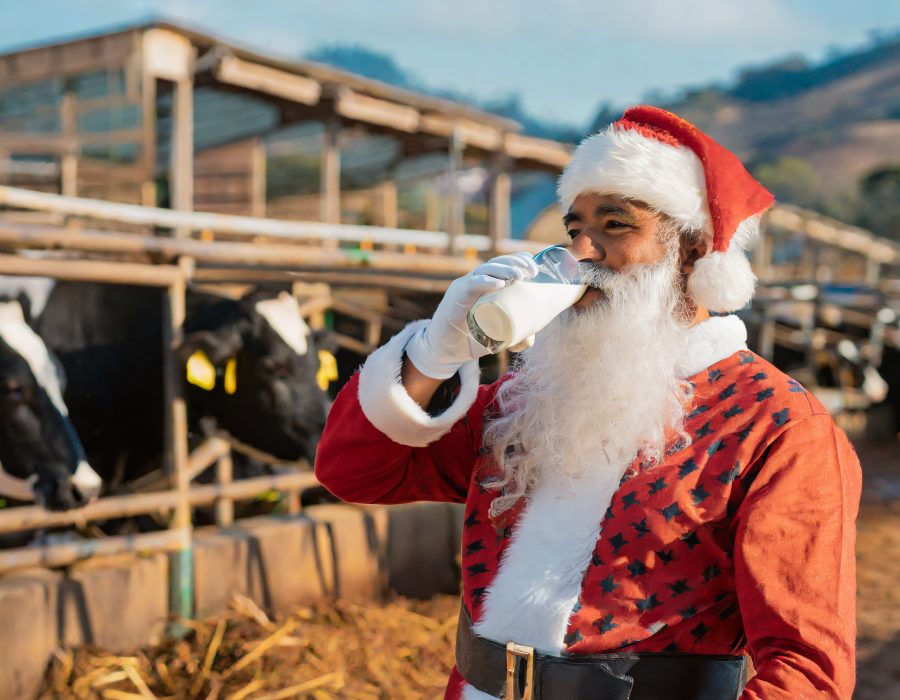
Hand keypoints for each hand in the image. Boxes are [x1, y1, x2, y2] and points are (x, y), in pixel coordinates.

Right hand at [405, 252, 538, 378]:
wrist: (445, 351)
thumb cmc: (469, 340)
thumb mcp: (497, 337)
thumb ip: (514, 336)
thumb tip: (530, 340)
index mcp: (483, 285)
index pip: (501, 264)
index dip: (518, 260)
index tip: (534, 268)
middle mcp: (473, 282)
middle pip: (495, 264)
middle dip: (515, 263)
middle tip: (531, 273)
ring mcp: (463, 288)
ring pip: (484, 270)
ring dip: (504, 270)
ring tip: (519, 276)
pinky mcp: (455, 298)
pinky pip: (471, 285)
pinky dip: (485, 282)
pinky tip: (500, 284)